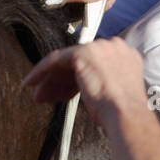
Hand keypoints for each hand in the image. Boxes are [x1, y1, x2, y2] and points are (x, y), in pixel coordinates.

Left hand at [23, 36, 148, 123]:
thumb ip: (103, 80)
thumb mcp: (116, 91)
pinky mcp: (81, 54)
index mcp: (124, 54)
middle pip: (78, 61)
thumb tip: (88, 86)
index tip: (66, 92)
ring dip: (51, 81)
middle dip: (62, 80)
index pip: (93, 62)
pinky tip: (31, 82)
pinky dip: (40, 71)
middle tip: (49, 95)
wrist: (127, 113)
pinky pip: (54, 60)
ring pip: (65, 62)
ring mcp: (97, 48)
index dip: (77, 78)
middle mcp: (112, 46)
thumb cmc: (124, 111)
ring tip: (40, 97)